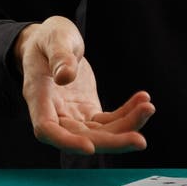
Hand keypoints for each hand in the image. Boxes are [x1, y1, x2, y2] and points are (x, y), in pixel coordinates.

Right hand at [13, 16, 154, 154]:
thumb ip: (59, 56)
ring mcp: (72, 114)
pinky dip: (128, 113)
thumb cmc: (49, 37)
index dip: (67, 141)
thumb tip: (66, 76)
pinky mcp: (87, 111)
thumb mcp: (54, 38)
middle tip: (140, 140)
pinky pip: (108, 120)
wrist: (53, 42)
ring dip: (126, 127)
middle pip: (80, 137)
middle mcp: (54, 112)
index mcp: (38, 95)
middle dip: (111, 142)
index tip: (90, 148)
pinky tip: (143, 100)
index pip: (46, 128)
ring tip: (148, 108)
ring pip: (98, 133)